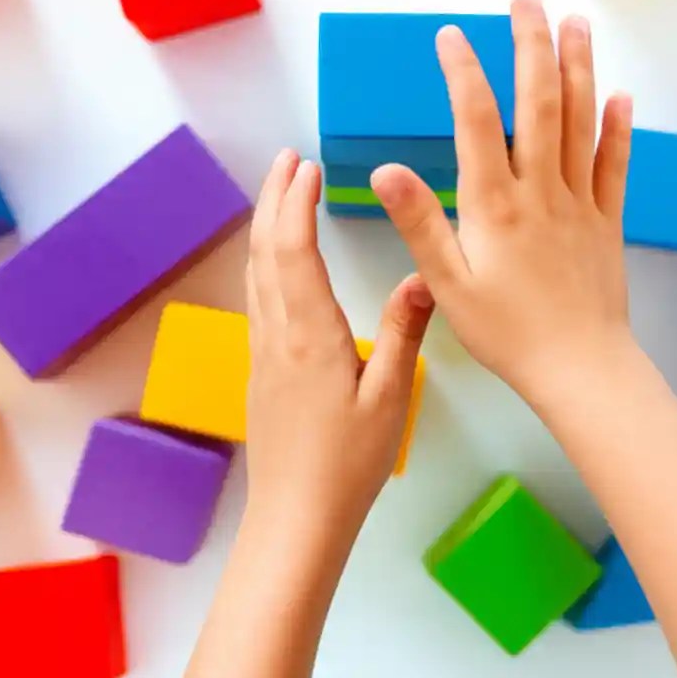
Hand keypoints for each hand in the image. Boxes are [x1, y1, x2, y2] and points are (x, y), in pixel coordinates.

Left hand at [245, 150, 434, 526]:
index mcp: (310, 335)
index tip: (305, 163)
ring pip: (254, 274)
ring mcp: (262, 353)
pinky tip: (276, 262)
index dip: (294, 202)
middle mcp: (277, 335)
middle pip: (263, 252)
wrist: (296, 518)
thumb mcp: (389, 397)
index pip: (293, 251)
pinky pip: (257, 299)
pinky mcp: (260, 372)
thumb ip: (402, 331)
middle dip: (271, 199)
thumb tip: (422, 274)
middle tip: (286, 158)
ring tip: (279, 194)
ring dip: (264, 227)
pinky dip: (264, 261)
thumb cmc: (347, 464)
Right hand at [371, 0, 635, 402]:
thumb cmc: (509, 334)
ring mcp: (579, 202)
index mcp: (495, 205)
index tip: (452, 36)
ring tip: (575, 23)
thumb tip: (386, 170)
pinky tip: (621, 94)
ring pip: (582, 120)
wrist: (580, 368)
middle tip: (525, 0)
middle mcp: (541, 191)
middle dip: (531, 44)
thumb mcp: (448, 284)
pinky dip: (619, 126)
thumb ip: (420, 222)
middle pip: (540, 101)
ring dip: (579, 66)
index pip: (478, 120)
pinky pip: (615, 163)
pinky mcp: (607, 221)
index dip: (464, 72)